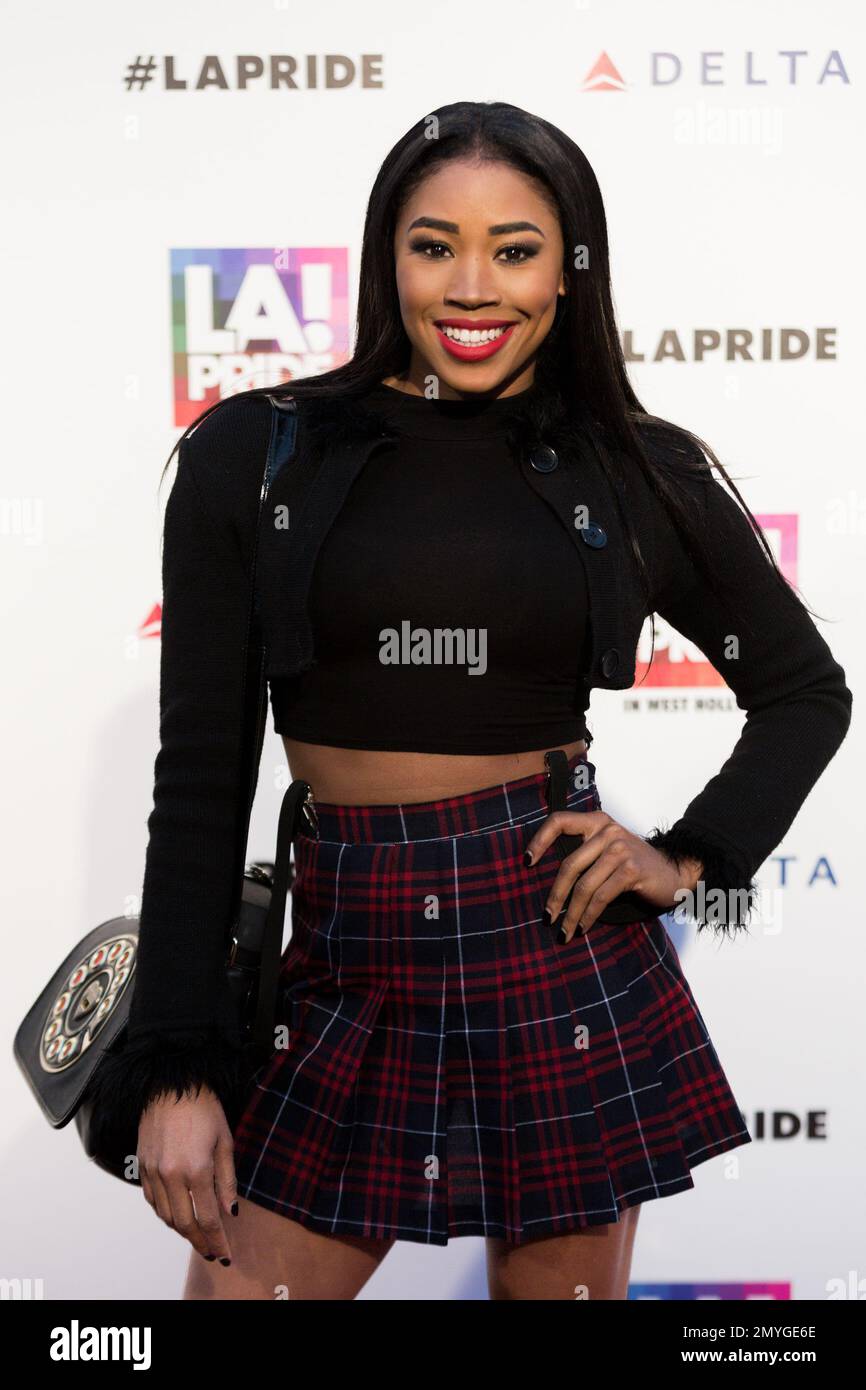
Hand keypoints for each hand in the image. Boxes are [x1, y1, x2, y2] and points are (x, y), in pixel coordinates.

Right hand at [137, 1087, 238, 1263]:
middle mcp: (171, 1175)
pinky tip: (177, 1217)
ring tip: (198, 1238)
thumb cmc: (204, 1108)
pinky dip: (165, 1215)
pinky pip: (153, 1201)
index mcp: (196, 1169)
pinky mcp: (142, 1166)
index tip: (226, 1255)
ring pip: (166, 1216)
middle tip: (213, 1253)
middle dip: (200, 1242)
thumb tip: (231, 1212)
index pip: (208, 1218)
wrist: (172, 1085)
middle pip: (185, 1224)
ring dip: (183, 1232)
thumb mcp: (225, 1142)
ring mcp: (153, 1172)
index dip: (218, 1240)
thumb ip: (227, 1180)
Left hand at [524, 809, 703, 942]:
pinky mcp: (631, 870)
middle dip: (555, 895)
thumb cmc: (636, 865)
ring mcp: (620, 849)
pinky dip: (589, 915)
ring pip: (584, 885)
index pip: (559, 821)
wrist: (675, 873)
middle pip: (569, 864)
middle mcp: (607, 831)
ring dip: (571, 913)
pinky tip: (584, 927)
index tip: (527, 862)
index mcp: (598, 822)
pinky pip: (601, 897)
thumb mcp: (609, 849)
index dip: (539, 839)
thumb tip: (551, 881)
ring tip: (564, 931)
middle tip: (547, 917)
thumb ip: (585, 853)